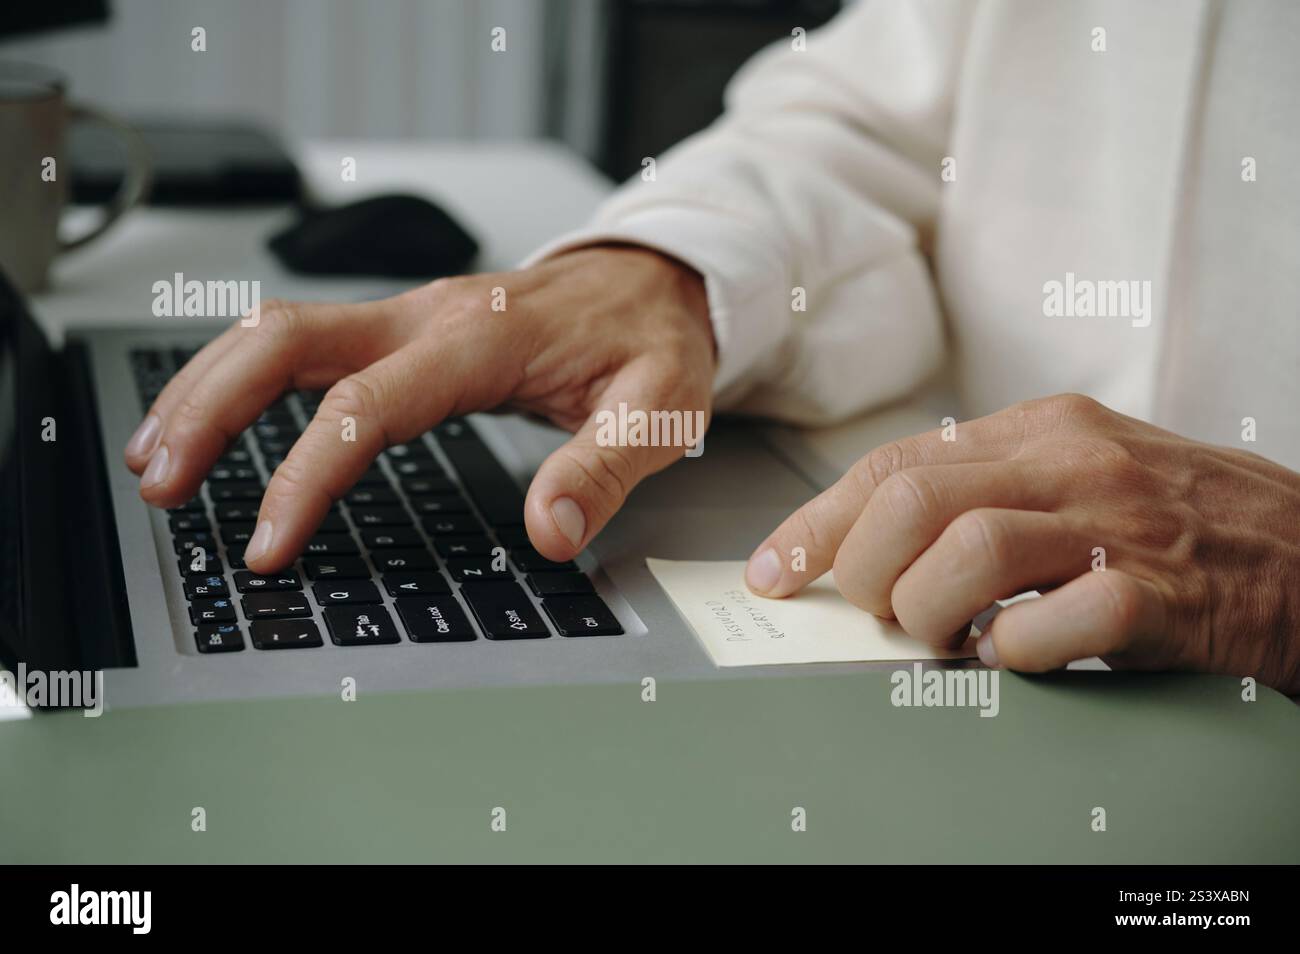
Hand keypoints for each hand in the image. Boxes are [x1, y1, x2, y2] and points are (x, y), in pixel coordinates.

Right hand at [125, 245, 714, 571]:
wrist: (656, 279)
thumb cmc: (653, 341)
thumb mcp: (660, 409)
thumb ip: (605, 468)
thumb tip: (548, 531)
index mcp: (482, 340)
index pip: (366, 405)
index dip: (305, 475)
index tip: (268, 543)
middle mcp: (429, 316)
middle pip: (285, 340)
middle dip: (209, 410)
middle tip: (163, 485)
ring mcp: (409, 314)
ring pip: (276, 329)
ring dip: (205, 387)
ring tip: (156, 457)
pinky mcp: (403, 326)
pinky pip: (301, 338)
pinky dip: (241, 375)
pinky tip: (213, 416)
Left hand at [744, 393, 1299, 692]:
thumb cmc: (1178, 521)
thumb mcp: (1075, 474)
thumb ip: (981, 494)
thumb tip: (869, 543)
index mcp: (1038, 430)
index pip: (889, 464)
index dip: (817, 525)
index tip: (777, 571)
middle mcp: (1070, 463)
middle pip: (909, 500)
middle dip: (863, 572)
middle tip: (877, 614)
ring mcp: (1116, 526)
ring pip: (968, 549)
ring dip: (929, 610)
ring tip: (946, 638)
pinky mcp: (1161, 596)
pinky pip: (1058, 624)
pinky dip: (1016, 652)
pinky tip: (1017, 658)